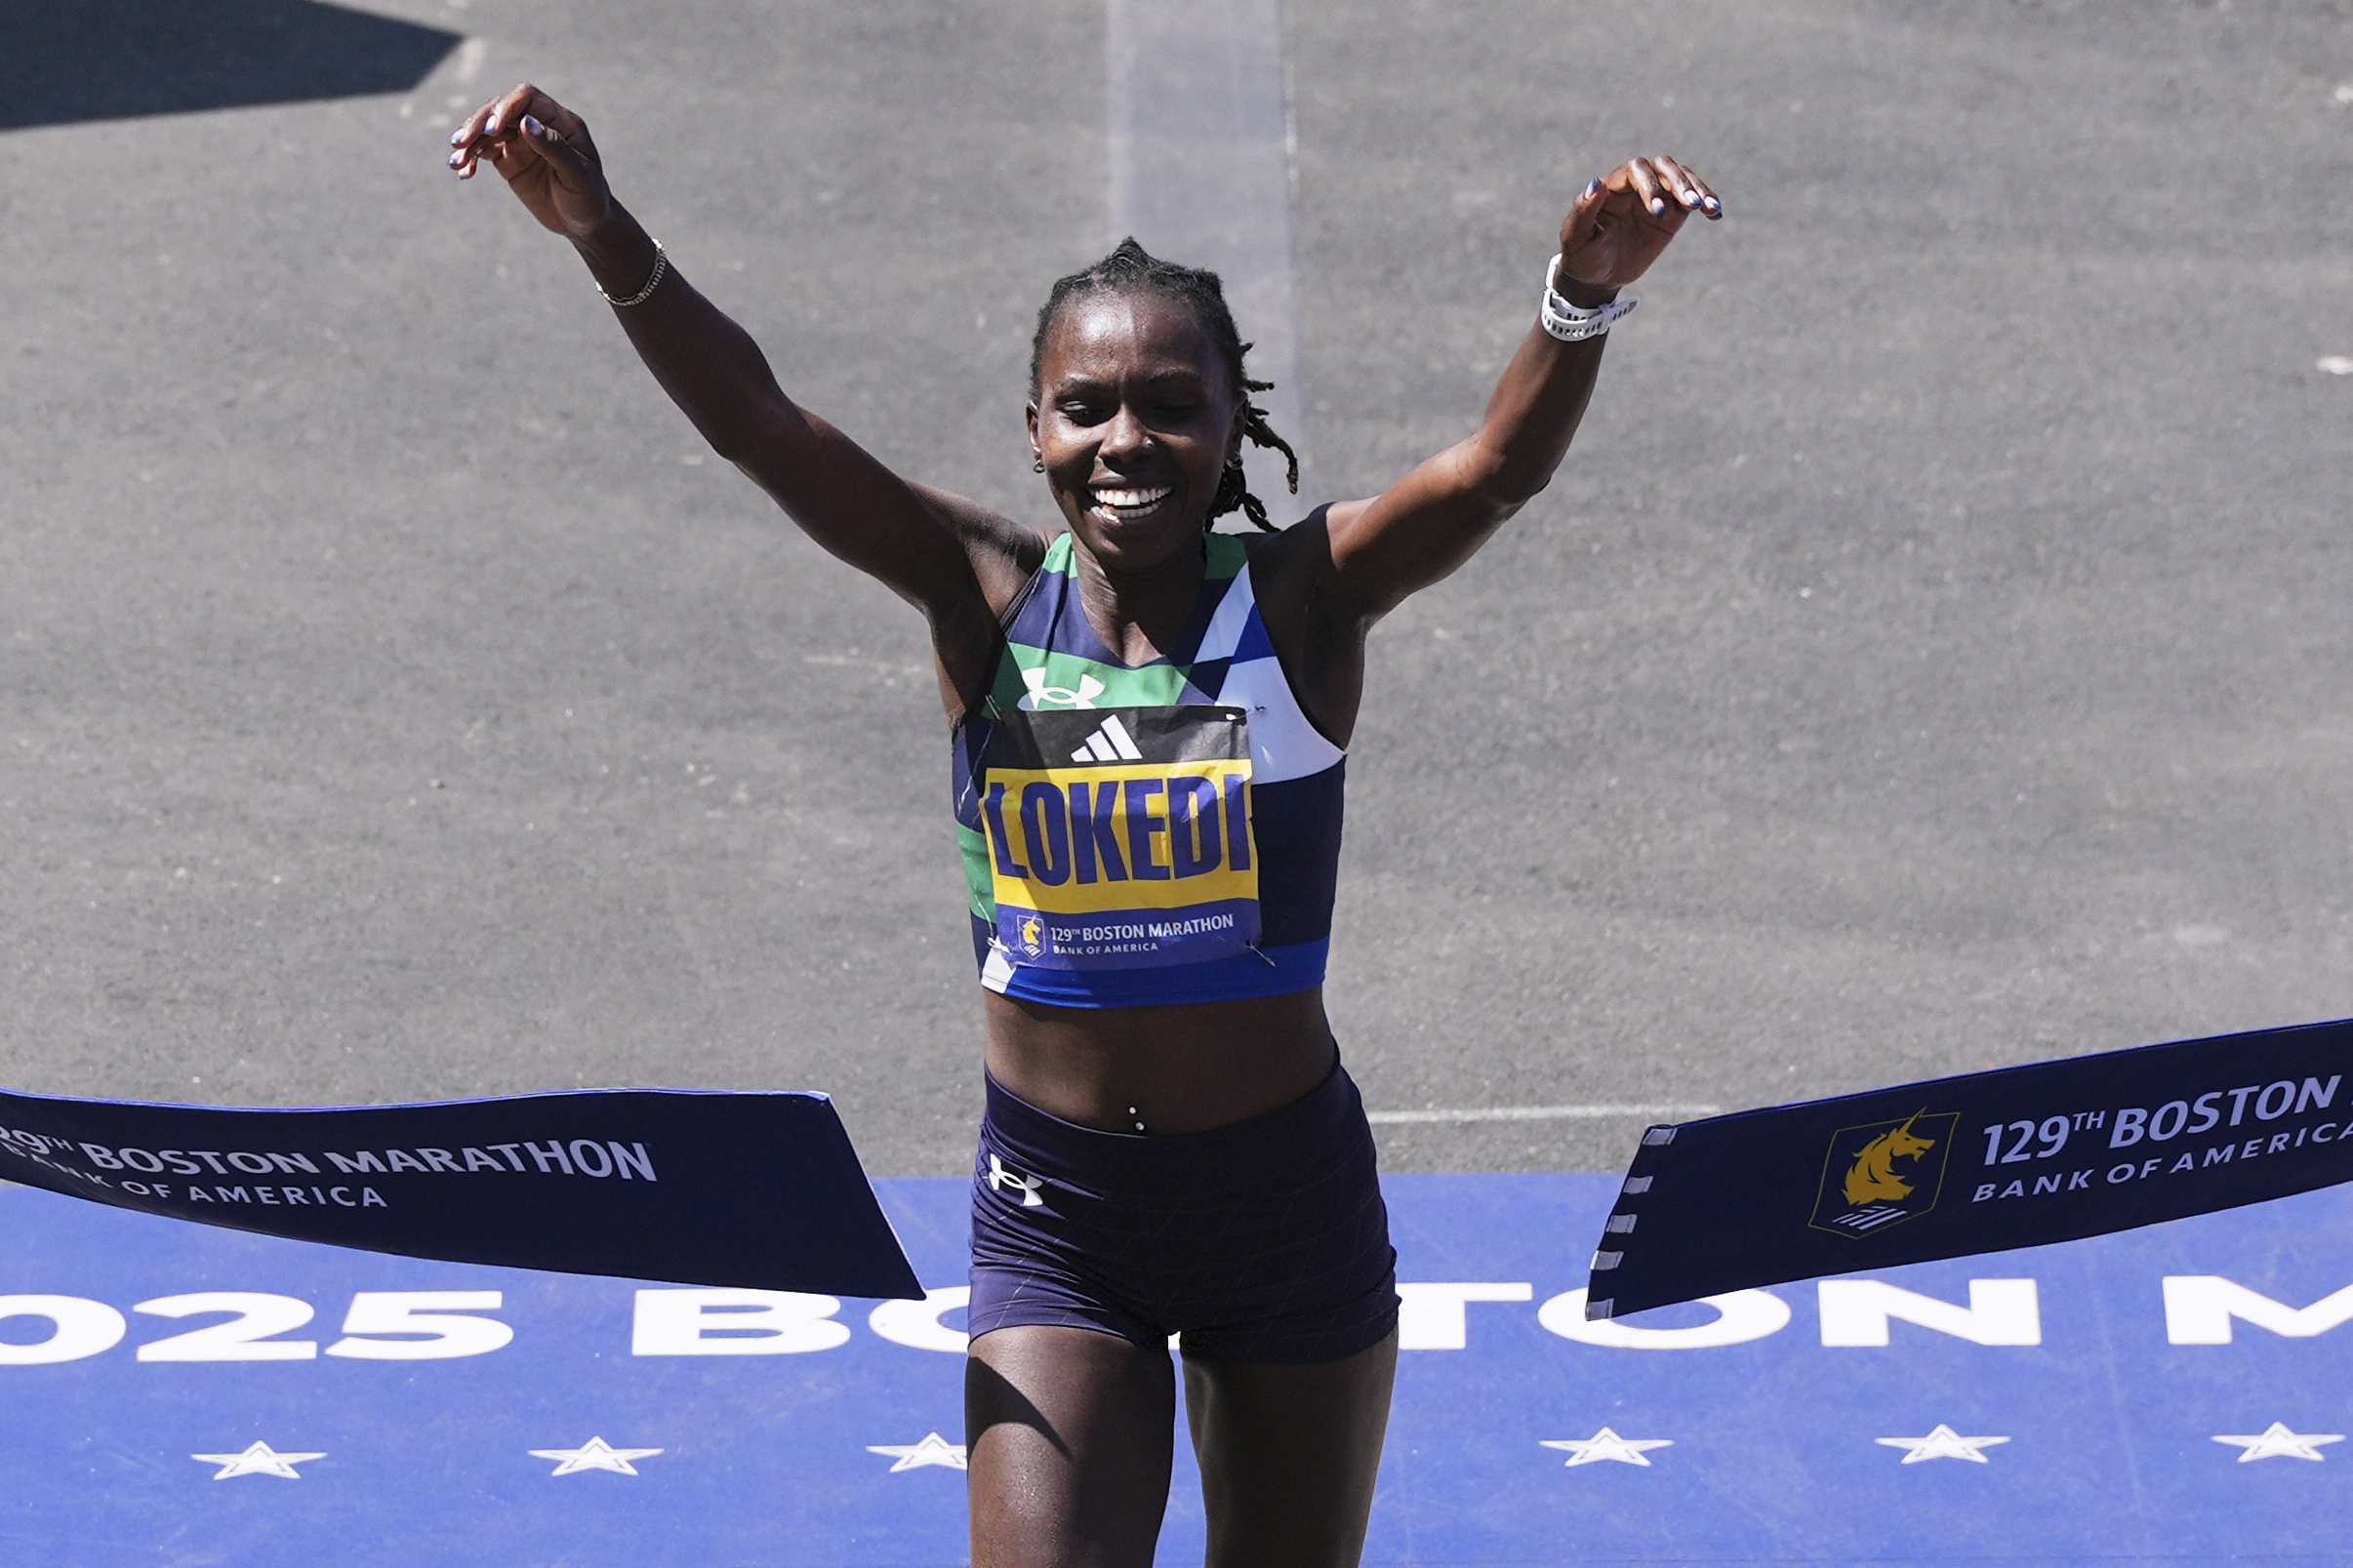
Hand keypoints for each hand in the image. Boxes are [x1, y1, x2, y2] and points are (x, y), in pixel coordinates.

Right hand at [447, 83, 612, 238]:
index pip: (527, 98)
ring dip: (468, 142)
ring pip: (487, 130)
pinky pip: (483, 151)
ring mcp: (521, 141)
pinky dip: (470, 158)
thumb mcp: (578, 175)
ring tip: (454, 161)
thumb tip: (525, 122)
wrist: (585, 224)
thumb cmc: (589, 197)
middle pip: (500, 110)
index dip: (505, 106)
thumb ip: (554, 147)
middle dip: (478, 124)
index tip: (491, 128)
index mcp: (560, 121)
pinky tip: (463, 172)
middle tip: (460, 143)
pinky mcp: (508, 159)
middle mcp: (538, 125)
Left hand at [1556, 156, 1719, 298]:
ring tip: (1709, 208)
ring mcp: (1655, 197)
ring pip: (1681, 179)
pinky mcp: (1671, 213)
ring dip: (1697, 189)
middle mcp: (1636, 185)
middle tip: (1691, 205)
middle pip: (1663, 167)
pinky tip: (1715, 213)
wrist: (1596, 277)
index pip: (1636, 170)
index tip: (1658, 212)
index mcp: (1612, 186)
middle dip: (1679, 183)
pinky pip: (1692, 199)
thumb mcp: (1576, 237)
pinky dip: (1706, 202)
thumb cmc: (1581, 255)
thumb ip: (1583, 210)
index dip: (1649, 184)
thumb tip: (1597, 183)